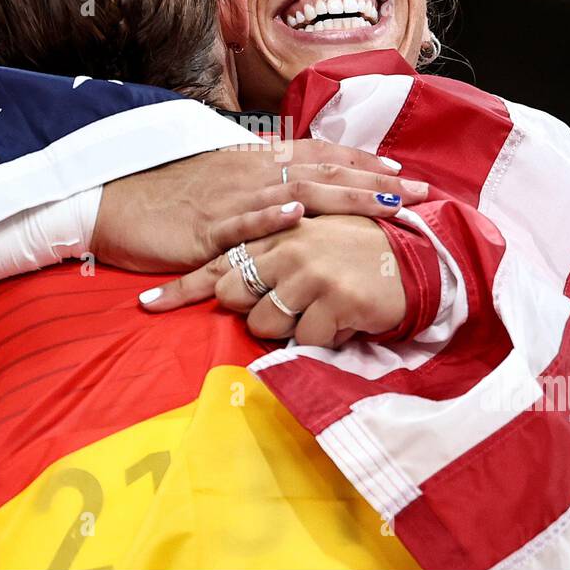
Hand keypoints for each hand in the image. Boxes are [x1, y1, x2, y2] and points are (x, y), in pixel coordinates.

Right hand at [90, 141, 426, 272]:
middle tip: (419, 189)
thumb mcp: (217, 184)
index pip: (317, 155)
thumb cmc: (163, 196)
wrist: (109, 201)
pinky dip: (273, 214)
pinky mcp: (204, 227)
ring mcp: (228, 198)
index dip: (359, 161)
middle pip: (322, 170)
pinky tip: (301, 214)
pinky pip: (242, 220)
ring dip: (344, 196)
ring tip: (385, 200)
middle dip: (373, 180)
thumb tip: (292, 195)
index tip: (399, 170)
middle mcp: (248, 172)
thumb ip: (256, 187)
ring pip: (294, 191)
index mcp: (252, 162)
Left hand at [139, 215, 406, 347]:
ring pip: (265, 324)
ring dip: (292, 328)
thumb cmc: (365, 249)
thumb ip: (274, 248)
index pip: (220, 261)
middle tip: (291, 305)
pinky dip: (325, 337)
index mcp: (281, 229)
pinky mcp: (334, 298)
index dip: (182, 287)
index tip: (147, 304)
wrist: (422, 256)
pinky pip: (306, 340)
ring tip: (323, 309)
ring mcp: (311, 272)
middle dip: (255, 311)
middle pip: (236, 298)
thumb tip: (234, 283)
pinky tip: (345, 317)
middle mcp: (288, 246)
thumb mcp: (315, 235)